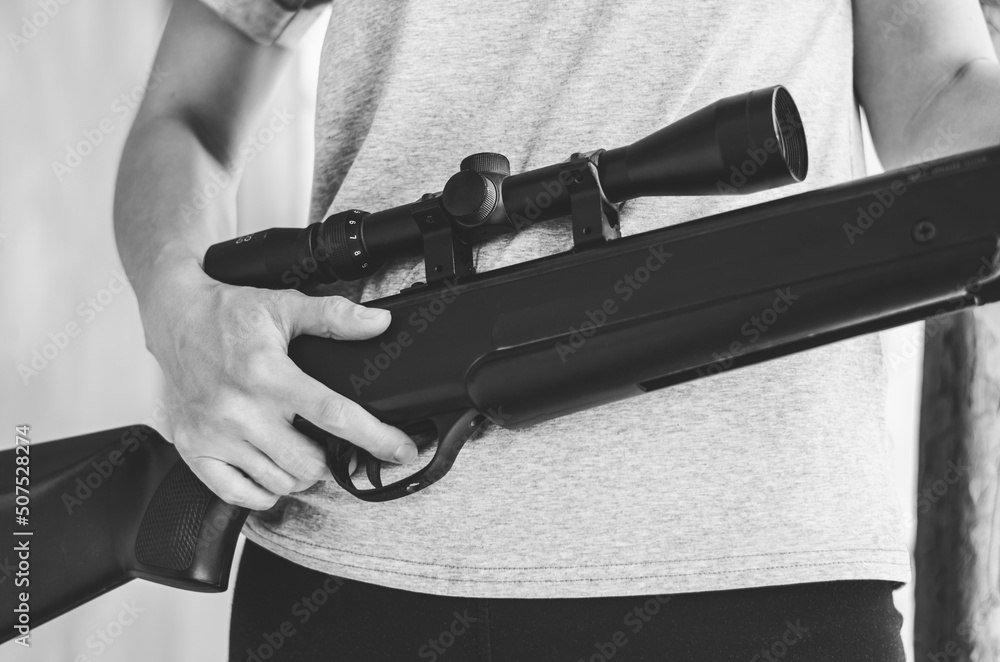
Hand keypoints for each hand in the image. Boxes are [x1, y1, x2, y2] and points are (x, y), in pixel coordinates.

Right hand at [139, 257, 417, 509]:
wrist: (174, 318)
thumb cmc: (230, 314)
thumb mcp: (285, 306)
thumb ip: (334, 317)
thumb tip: (379, 323)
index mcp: (268, 375)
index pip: (334, 416)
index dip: (376, 438)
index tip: (402, 451)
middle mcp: (240, 410)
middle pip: (309, 463)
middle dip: (328, 459)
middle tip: (324, 440)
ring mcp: (214, 434)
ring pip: (279, 482)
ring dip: (298, 474)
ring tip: (296, 448)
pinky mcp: (193, 449)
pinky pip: (238, 495)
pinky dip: (263, 490)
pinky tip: (269, 468)